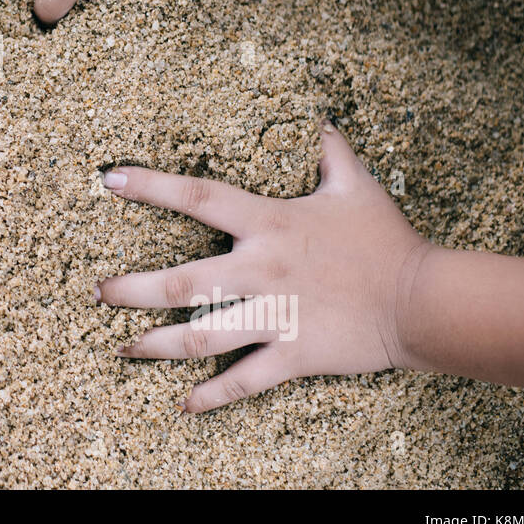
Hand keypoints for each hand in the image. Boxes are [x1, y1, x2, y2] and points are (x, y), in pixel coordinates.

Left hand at [95, 122, 432, 412]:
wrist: (424, 300)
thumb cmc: (386, 240)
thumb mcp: (357, 184)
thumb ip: (330, 152)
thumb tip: (320, 119)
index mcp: (269, 224)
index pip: (199, 197)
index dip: (152, 186)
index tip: (111, 180)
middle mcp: (262, 271)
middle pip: (182, 282)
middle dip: (133, 290)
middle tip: (99, 292)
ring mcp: (275, 316)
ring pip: (201, 336)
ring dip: (156, 345)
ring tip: (123, 349)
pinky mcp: (293, 355)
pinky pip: (244, 381)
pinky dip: (212, 396)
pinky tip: (183, 405)